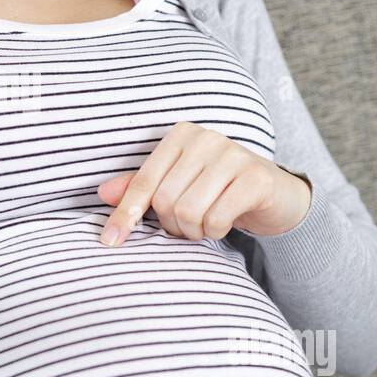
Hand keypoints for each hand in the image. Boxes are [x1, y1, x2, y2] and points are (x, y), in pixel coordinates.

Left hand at [96, 121, 311, 246]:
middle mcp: (206, 138)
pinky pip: (217, 219)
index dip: (125, 214)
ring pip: (189, 211)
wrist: (274, 196)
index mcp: (181, 135)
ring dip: (194, 232)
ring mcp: (233, 155)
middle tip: (187, 228)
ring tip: (204, 227)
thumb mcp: (178, 184)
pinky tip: (223, 225)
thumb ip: (142, 187)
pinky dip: (215, 232)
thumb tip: (101, 193)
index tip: (109, 242)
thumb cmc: (218, 190)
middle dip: (172, 226)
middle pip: (165, 201)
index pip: (144, 181)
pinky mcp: (255, 178)